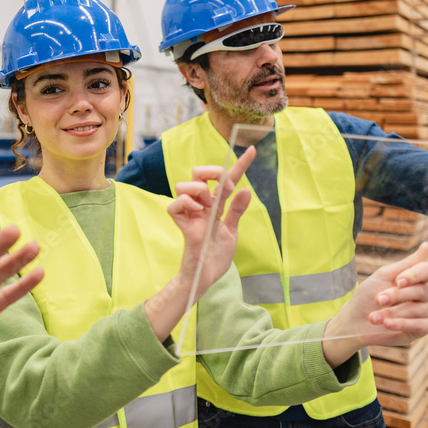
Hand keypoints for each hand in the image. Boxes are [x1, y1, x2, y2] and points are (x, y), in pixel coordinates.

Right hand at [167, 146, 254, 297]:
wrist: (207, 276)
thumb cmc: (216, 255)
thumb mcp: (232, 231)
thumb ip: (236, 211)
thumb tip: (246, 190)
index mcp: (215, 205)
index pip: (226, 180)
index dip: (240, 165)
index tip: (253, 151)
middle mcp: (201, 206)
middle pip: (198, 173)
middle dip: (212, 171)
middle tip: (226, 186)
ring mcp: (190, 214)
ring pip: (183, 185)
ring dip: (198, 188)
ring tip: (207, 204)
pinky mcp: (182, 225)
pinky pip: (174, 205)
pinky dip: (185, 203)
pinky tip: (197, 210)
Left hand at [323, 243, 427, 366]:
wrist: (355, 321)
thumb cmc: (367, 296)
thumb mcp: (383, 276)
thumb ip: (406, 264)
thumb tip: (426, 245)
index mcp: (415, 279)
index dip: (416, 275)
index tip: (398, 280)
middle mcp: (423, 294)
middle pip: (423, 291)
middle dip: (397, 295)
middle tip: (377, 299)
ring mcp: (424, 312)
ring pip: (420, 309)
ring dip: (393, 312)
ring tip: (373, 316)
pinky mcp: (422, 329)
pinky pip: (421, 325)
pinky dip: (401, 324)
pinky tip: (386, 324)